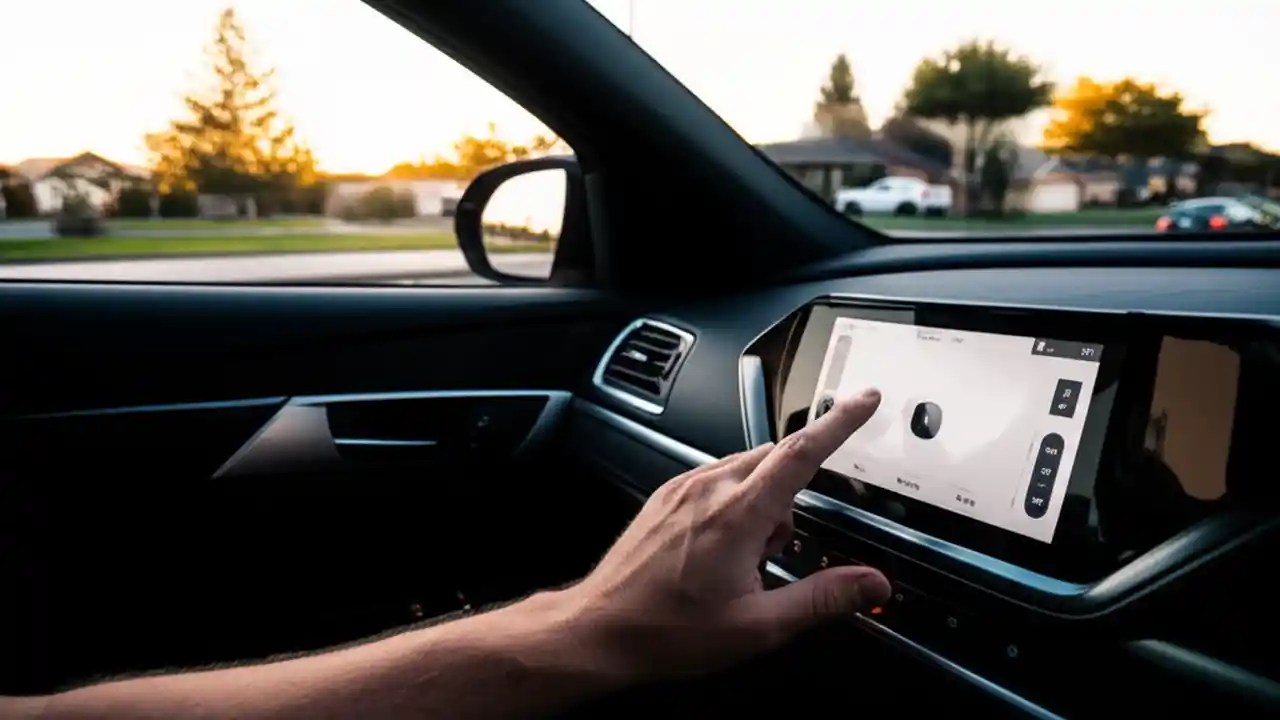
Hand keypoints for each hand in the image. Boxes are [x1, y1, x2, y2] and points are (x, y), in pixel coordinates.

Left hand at [559, 388, 889, 682]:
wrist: (601, 630)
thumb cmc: (669, 630)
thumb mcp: (758, 626)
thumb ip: (821, 599)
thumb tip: (870, 583)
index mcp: (737, 514)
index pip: (801, 453)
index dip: (839, 422)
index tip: (864, 400)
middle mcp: (709, 489)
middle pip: (776, 461)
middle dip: (794, 496)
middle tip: (778, 552)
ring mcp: (683, 488)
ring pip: (746, 471)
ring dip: (763, 504)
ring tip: (743, 562)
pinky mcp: (667, 496)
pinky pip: (716, 480)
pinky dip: (735, 504)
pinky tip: (720, 551)